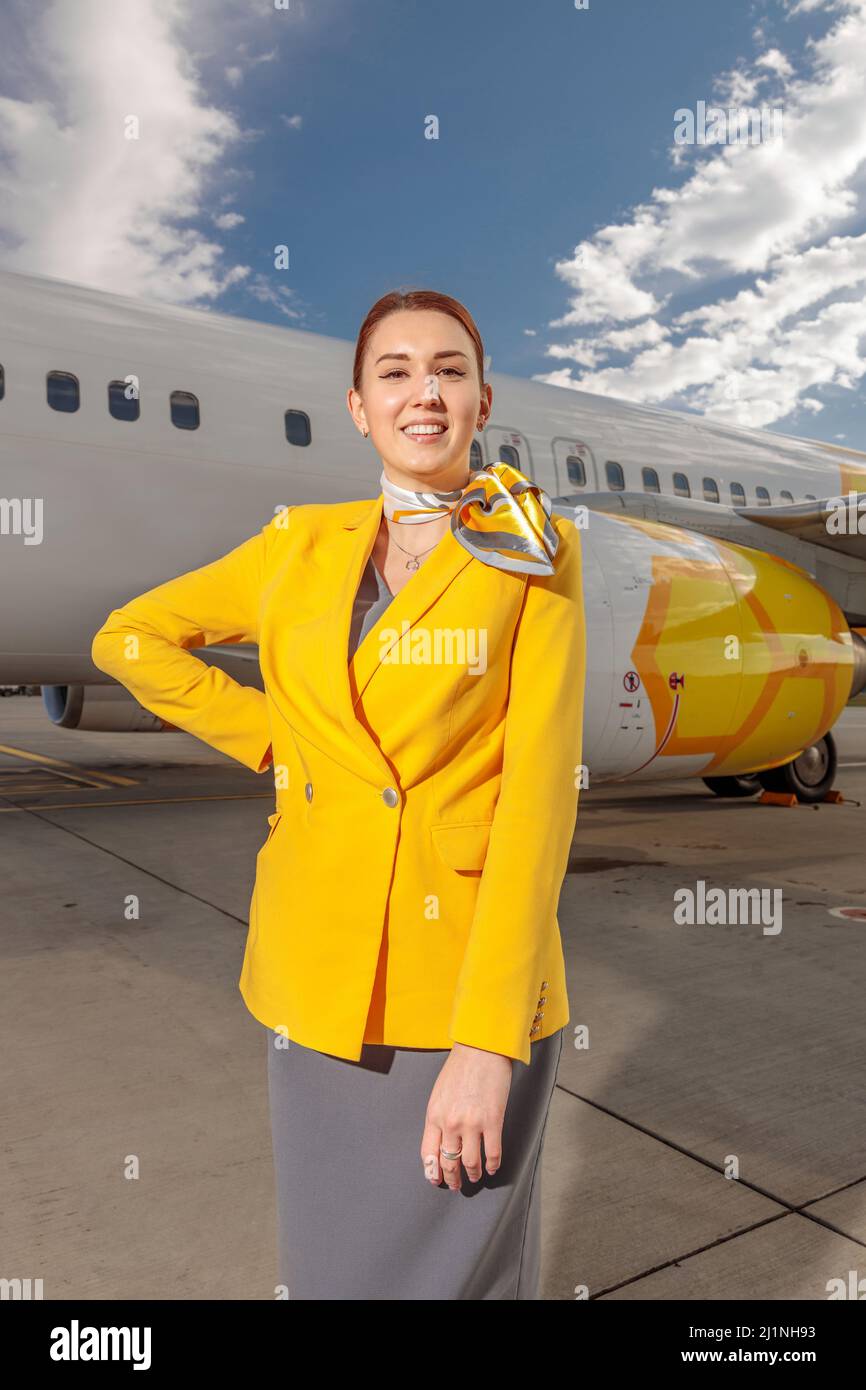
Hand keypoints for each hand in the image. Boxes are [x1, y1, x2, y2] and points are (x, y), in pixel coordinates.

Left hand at [420, 1042, 512, 1189]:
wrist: (481, 1048)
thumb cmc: (461, 1067)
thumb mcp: (439, 1092)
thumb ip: (438, 1117)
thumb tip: (442, 1140)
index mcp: (434, 1115)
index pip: (428, 1153)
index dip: (433, 1171)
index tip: (437, 1179)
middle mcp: (450, 1123)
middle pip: (448, 1162)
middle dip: (452, 1178)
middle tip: (456, 1185)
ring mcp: (472, 1124)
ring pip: (470, 1163)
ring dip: (473, 1174)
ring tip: (476, 1177)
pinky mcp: (493, 1121)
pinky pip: (492, 1153)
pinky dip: (493, 1165)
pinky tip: (492, 1167)